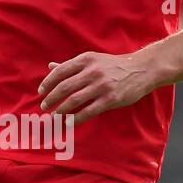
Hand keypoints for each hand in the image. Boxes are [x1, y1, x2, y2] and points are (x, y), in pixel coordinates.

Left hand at [37, 51, 154, 123]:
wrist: (141, 69)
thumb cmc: (114, 65)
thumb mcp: (93, 60)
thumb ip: (72, 65)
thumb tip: (50, 66)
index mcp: (86, 60)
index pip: (60, 71)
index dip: (48, 83)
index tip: (41, 92)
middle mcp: (92, 72)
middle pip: (64, 87)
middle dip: (51, 98)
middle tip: (44, 106)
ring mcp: (101, 86)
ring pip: (74, 100)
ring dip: (61, 110)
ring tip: (54, 116)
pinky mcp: (110, 99)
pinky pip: (88, 111)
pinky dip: (75, 118)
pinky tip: (68, 122)